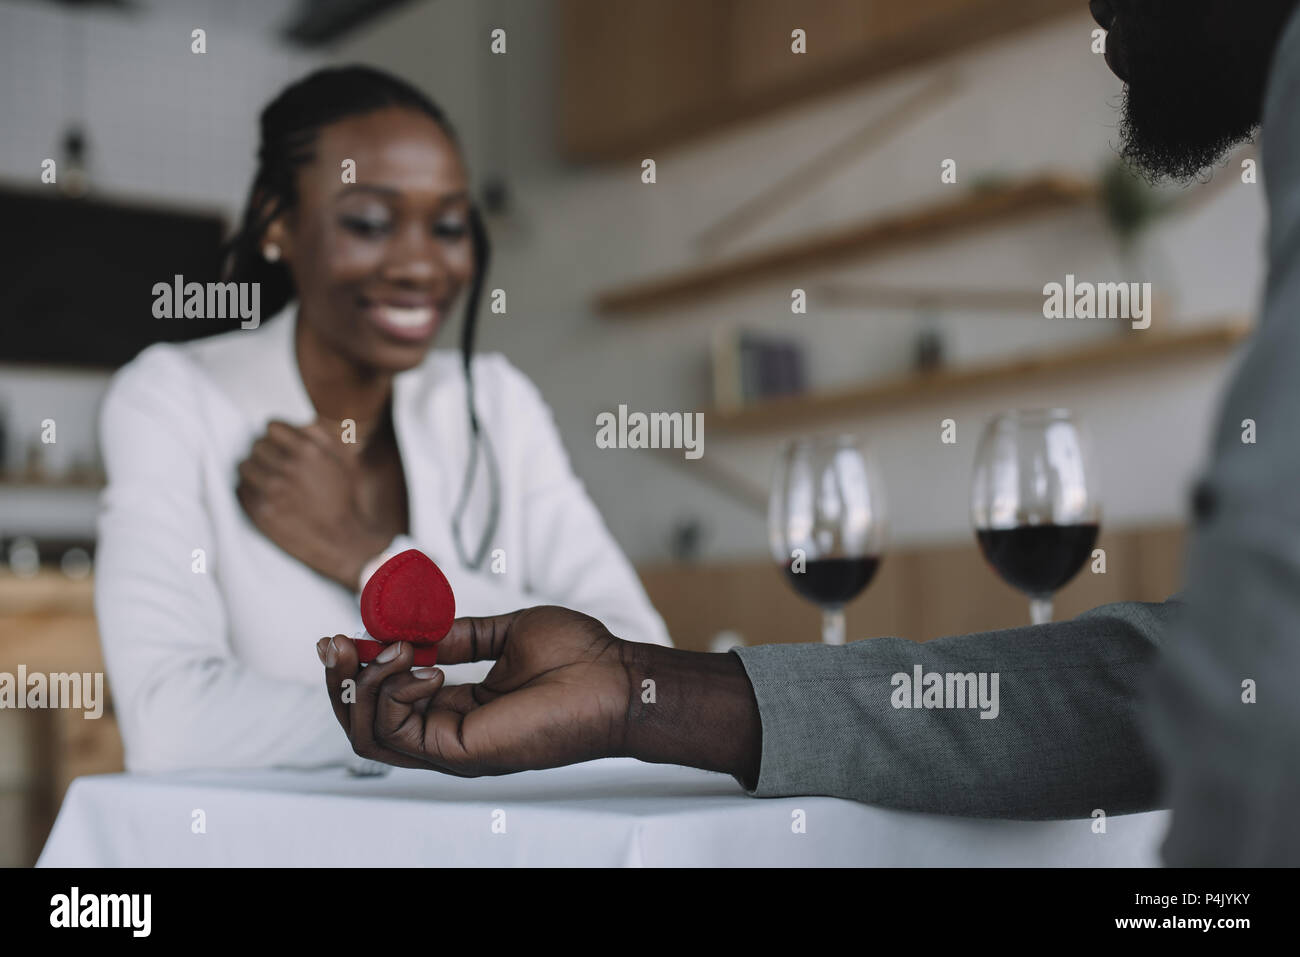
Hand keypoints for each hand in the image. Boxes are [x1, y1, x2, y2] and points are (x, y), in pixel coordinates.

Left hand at [236, 420, 390, 588]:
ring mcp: (271, 491)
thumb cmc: (344, 499)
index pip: (271, 427)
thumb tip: (298, 424)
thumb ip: (322, 437)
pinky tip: (267, 497)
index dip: (278, 436)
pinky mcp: (260, 512)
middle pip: (256, 445)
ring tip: (270, 480)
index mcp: (308, 452)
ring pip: (244, 466)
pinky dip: (251, 490)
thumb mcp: (346, 461)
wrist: (341, 541)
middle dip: (266, 453)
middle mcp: (287, 469)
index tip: (281, 445)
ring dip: (255, 471)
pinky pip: (241, 489)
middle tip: (277, 465)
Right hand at [318, 606, 636, 774]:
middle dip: (341, 681)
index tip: (344, 633)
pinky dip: (395, 692)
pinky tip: (425, 666)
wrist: (617, 677)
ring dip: (366, 683)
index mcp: (458, 708)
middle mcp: (449, 733)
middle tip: (335, 641)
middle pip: (365, 724)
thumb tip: (418, 629)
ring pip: (370, 733)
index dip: (358, 669)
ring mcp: (453, 747)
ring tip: (397, 649)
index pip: (385, 702)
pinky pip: (396, 732)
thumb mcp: (506, 634)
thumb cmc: (579, 656)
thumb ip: (460, 636)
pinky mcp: (460, 752)